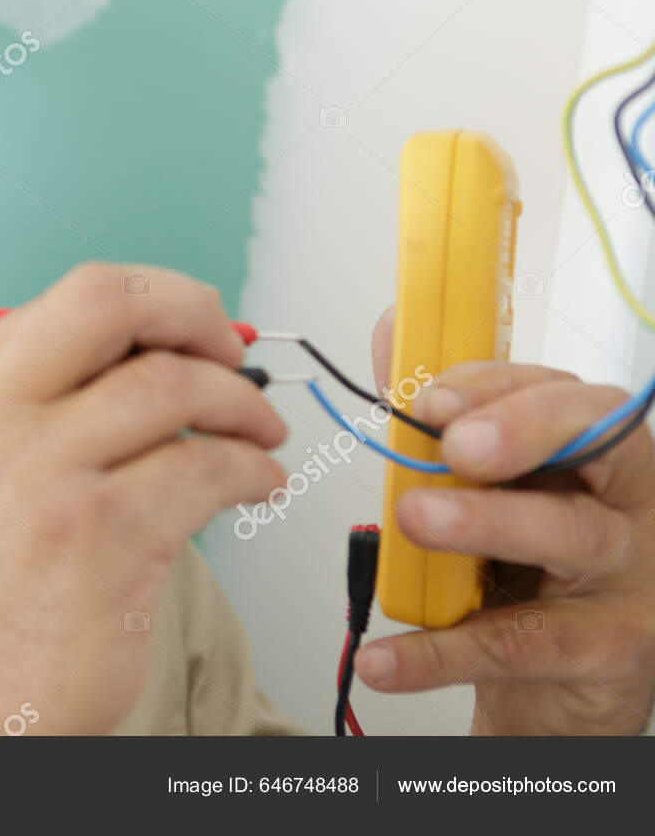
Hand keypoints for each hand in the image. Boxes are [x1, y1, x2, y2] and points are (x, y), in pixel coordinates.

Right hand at [0, 263, 286, 733]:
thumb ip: (22, 403)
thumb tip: (137, 349)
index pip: (62, 299)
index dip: (147, 307)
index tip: (183, 331)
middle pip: (108, 301)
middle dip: (192, 310)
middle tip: (226, 348)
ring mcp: (41, 475)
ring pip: (173, 383)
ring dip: (240, 402)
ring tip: (257, 430)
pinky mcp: (102, 536)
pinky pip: (207, 467)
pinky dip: (252, 468)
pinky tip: (254, 485)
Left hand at [355, 304, 654, 733]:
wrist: (561, 684)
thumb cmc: (529, 566)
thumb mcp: (491, 485)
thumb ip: (447, 413)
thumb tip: (396, 329)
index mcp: (605, 453)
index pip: (572, 396)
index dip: (500, 389)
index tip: (431, 402)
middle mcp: (635, 504)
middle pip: (601, 444)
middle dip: (522, 429)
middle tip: (452, 446)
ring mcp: (634, 578)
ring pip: (570, 536)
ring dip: (486, 522)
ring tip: (413, 519)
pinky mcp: (613, 651)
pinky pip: (521, 645)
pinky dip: (441, 653)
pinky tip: (383, 659)